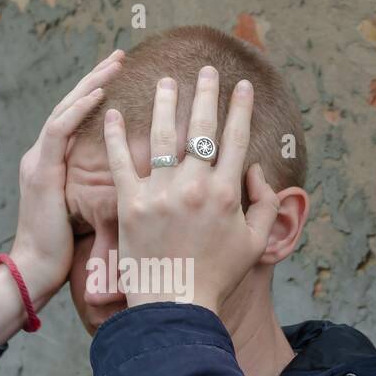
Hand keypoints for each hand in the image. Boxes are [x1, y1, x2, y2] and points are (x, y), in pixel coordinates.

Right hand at [9, 49, 123, 306]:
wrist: (34, 274)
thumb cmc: (65, 255)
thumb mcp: (91, 216)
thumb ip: (106, 194)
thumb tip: (141, 186)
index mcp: (54, 166)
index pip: (77, 119)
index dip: (97, 94)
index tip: (122, 76)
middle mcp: (43, 157)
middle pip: (71, 106)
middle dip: (96, 78)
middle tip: (120, 55)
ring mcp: (38, 162)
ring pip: (64, 110)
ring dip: (90, 84)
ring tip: (114, 63)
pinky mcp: (40, 173)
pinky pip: (58, 132)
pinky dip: (78, 111)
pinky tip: (100, 94)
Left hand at [102, 66, 279, 316]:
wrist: (175, 305)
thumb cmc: (217, 277)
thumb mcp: (255, 243)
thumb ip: (264, 204)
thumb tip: (255, 171)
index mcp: (226, 193)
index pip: (234, 139)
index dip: (239, 109)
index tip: (241, 86)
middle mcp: (194, 187)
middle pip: (200, 129)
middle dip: (206, 94)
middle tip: (206, 70)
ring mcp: (160, 193)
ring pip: (161, 137)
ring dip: (164, 104)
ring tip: (164, 82)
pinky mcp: (130, 204)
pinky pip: (121, 163)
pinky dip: (115, 137)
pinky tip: (111, 113)